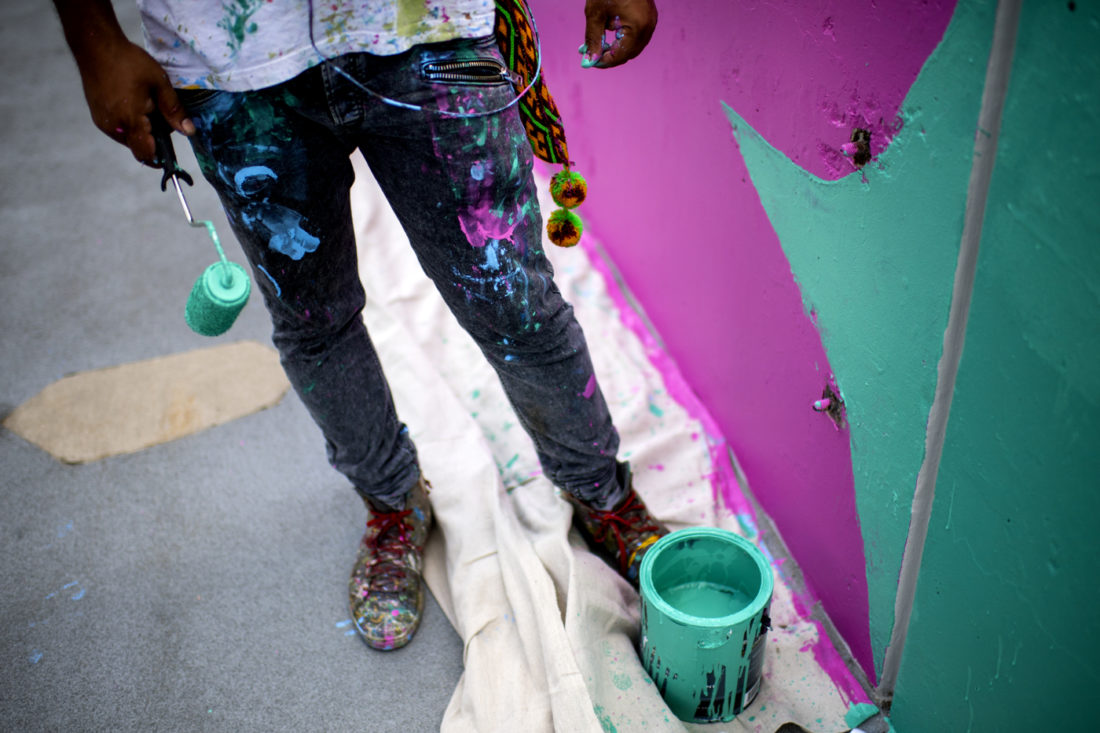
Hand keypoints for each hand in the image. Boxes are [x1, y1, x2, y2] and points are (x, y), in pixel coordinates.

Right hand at [54, 0, 192, 164]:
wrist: (96, 46)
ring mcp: (102, 122)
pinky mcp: (97, 116)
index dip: (160, 157)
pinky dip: (129, 123)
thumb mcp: (159, 83)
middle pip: (138, 147)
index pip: (146, 153)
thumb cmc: (129, 62)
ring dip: (140, 130)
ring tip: (145, 104)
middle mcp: (113, 126)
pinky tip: (133, 102)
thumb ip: (174, 110)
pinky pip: (117, 129)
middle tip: (160, 114)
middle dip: (152, 139)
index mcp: (130, 120)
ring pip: (128, 138)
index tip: (169, 151)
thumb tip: (189, 131)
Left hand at [581, 0, 656, 68]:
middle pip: (628, 53)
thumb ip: (593, 38)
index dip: (604, 62)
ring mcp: (651, 20)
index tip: (589, 61)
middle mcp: (648, 26)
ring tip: (598, 41)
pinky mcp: (648, 15)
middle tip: (591, 52)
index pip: (621, 55)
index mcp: (638, 27)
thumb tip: (591, 59)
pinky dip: (623, 37)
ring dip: (616, 47)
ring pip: (633, 45)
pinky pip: (637, 34)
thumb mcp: (596, 13)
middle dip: (609, 55)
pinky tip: (609, 30)